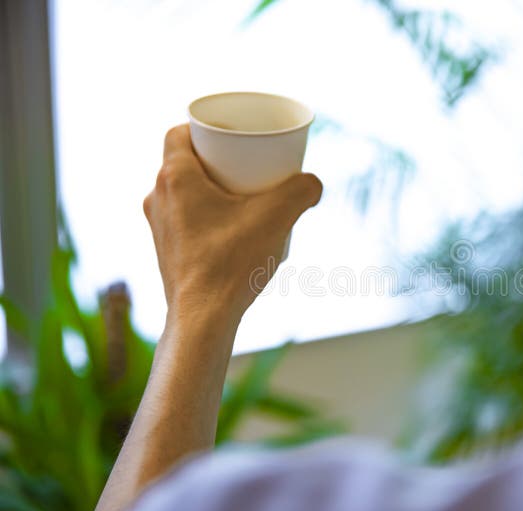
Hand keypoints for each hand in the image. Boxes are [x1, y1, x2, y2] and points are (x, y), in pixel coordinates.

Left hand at [144, 124, 321, 328]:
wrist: (203, 319)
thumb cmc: (231, 263)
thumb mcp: (277, 217)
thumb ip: (302, 190)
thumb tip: (313, 184)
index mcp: (175, 177)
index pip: (178, 132)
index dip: (204, 128)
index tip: (230, 136)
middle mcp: (157, 198)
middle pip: (185, 163)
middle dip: (216, 159)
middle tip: (247, 166)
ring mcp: (158, 227)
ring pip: (184, 194)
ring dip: (212, 191)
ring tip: (245, 201)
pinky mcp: (166, 252)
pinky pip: (185, 220)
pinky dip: (207, 217)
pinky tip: (234, 232)